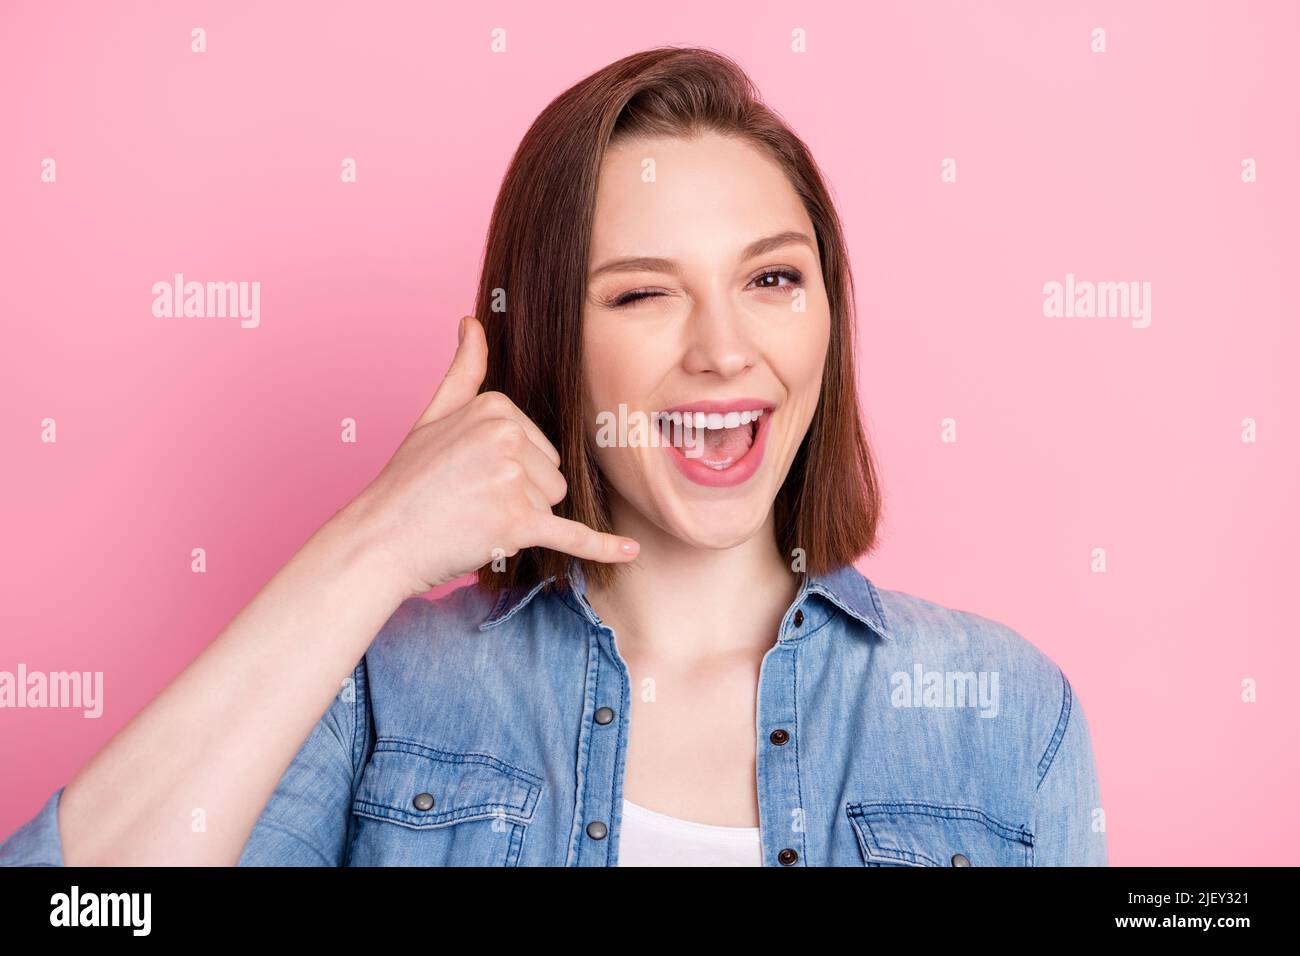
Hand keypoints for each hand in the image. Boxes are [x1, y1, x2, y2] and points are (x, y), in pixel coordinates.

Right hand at [336, 314, 638, 597]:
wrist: (379, 539)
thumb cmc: (408, 481)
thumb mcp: (433, 416)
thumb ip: (463, 371)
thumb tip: (472, 322)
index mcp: (495, 406)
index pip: (540, 444)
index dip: (510, 468)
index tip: (467, 474)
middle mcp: (506, 435)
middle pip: (552, 473)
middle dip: (520, 495)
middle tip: (468, 501)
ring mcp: (513, 479)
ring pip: (553, 504)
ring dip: (521, 520)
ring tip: (474, 519)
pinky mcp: (517, 523)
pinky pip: (572, 535)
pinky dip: (601, 547)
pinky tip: (630, 550)